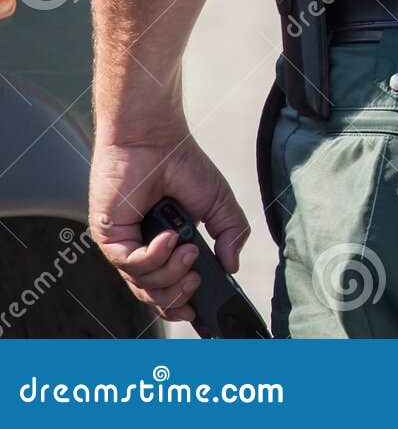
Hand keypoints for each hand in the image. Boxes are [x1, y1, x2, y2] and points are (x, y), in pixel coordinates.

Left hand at [88, 130, 250, 322]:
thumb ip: (232, 234)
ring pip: (143, 285)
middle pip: (154, 296)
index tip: (201, 313)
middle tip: (196, 279)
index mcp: (166, 246)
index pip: (168, 288)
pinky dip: (155, 256)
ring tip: (188, 249)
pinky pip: (131, 264)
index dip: (182, 305)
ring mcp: (124, 245)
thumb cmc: (182, 163)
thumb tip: (232, 266)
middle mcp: (142, 249)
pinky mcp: (110, 237)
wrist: (155, 140)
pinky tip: (169, 237)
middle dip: (179, 295)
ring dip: (171, 273)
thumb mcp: (219, 203)